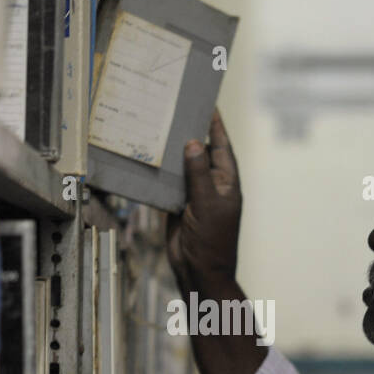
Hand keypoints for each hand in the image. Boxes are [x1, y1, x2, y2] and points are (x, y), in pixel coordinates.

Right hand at [167, 109, 241, 288]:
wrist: (199, 271)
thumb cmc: (212, 240)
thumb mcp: (208, 203)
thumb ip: (199, 173)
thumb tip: (193, 143)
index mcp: (226, 181)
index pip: (221, 145)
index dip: (215, 124)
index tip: (207, 102)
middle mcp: (211, 184)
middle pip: (200, 152)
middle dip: (190, 132)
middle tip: (176, 107)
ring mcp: (193, 194)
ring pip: (182, 166)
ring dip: (171, 151)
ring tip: (157, 126)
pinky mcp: (177, 205)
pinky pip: (168, 183)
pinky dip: (159, 171)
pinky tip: (146, 156)